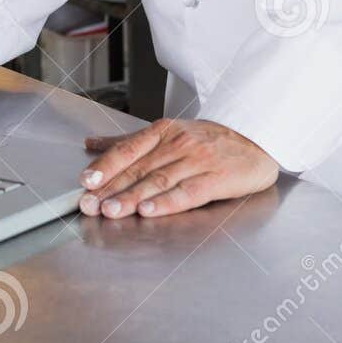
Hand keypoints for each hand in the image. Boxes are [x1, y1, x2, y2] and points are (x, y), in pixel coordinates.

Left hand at [77, 118, 277, 218]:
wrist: (256, 140)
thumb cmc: (207, 140)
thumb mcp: (168, 132)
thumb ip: (129, 142)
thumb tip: (92, 144)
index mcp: (163, 131)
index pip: (128, 149)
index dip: (105, 166)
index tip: (85, 181)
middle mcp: (177, 144)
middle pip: (139, 168)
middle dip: (111, 188)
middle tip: (89, 203)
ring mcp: (197, 161)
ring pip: (159, 181)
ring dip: (132, 198)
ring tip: (111, 210)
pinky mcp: (216, 179)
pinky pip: (187, 192)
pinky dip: (167, 202)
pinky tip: (149, 211)